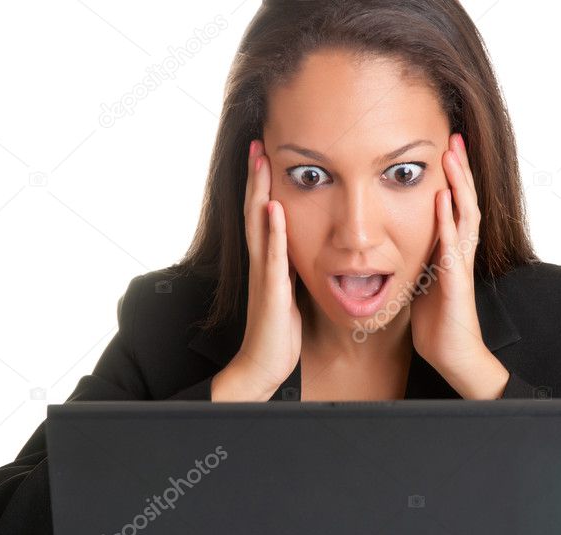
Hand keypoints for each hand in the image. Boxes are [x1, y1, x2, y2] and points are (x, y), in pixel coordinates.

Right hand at [221, 139, 301, 399]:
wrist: (263, 365)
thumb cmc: (278, 332)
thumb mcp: (289, 292)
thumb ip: (291, 269)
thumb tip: (306, 250)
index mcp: (268, 261)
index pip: (263, 214)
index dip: (262, 184)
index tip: (265, 154)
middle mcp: (261, 262)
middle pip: (255, 209)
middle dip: (256, 176)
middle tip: (257, 143)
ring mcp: (264, 275)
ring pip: (259, 225)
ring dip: (259, 191)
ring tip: (261, 161)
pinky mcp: (271, 292)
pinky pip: (272, 256)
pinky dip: (273, 231)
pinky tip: (274, 208)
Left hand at [409, 133, 507, 398]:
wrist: (451, 355)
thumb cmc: (437, 323)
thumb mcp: (422, 282)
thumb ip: (419, 259)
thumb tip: (400, 245)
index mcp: (451, 252)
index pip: (455, 206)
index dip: (452, 178)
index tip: (445, 149)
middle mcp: (460, 253)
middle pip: (465, 202)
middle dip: (460, 171)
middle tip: (454, 139)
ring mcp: (460, 266)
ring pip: (465, 217)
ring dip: (459, 186)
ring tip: (452, 158)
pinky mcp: (456, 282)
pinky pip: (453, 247)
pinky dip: (448, 222)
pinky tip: (443, 201)